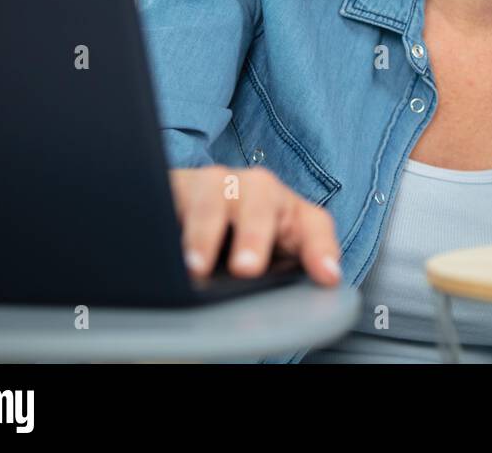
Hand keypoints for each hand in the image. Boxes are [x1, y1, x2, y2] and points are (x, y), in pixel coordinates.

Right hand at [170, 165, 342, 285]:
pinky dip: (169, 219)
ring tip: (197, 266)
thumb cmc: (243, 242)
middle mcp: (259, 189)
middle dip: (256, 236)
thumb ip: (283, 279)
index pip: (315, 226)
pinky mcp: (181, 184)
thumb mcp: (271, 261)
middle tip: (248, 268)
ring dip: (206, 232)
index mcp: (291, 212)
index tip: (327, 278)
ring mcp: (219, 182)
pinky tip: (164, 246)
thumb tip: (284, 310)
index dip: (321, 251)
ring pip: (215, 197)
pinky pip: (174, 196)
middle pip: (263, 203)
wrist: (196, 210)